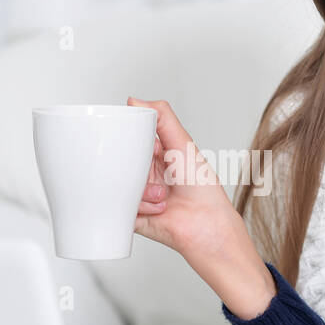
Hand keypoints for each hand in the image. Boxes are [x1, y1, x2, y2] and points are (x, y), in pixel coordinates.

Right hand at [127, 97, 241, 260]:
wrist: (206, 224)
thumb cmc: (202, 187)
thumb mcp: (183, 143)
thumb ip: (162, 118)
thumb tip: (135, 100)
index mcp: (154, 155)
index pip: (128, 139)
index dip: (129, 139)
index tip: (131, 139)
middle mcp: (143, 174)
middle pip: (120, 162)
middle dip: (136, 168)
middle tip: (150, 172)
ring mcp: (136, 194)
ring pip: (119, 184)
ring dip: (143, 190)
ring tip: (163, 196)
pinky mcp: (130, 215)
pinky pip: (118, 206)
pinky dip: (139, 207)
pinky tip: (157, 208)